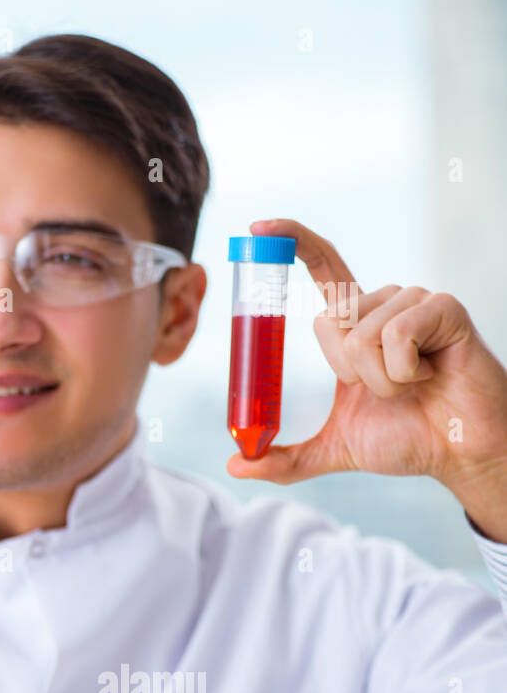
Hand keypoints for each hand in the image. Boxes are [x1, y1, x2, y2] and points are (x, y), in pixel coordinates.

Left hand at [226, 219, 506, 540]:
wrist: (458, 453)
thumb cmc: (407, 438)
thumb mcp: (334, 448)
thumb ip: (285, 459)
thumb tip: (234, 467)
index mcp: (355, 321)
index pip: (322, 266)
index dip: (292, 241)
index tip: (258, 226)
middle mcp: (382, 301)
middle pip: (329, 320)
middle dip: (347, 371)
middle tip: (386, 387)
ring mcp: (414, 301)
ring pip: (360, 334)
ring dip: (378, 378)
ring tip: (412, 384)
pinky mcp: (443, 308)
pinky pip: (394, 335)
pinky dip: (403, 370)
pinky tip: (430, 375)